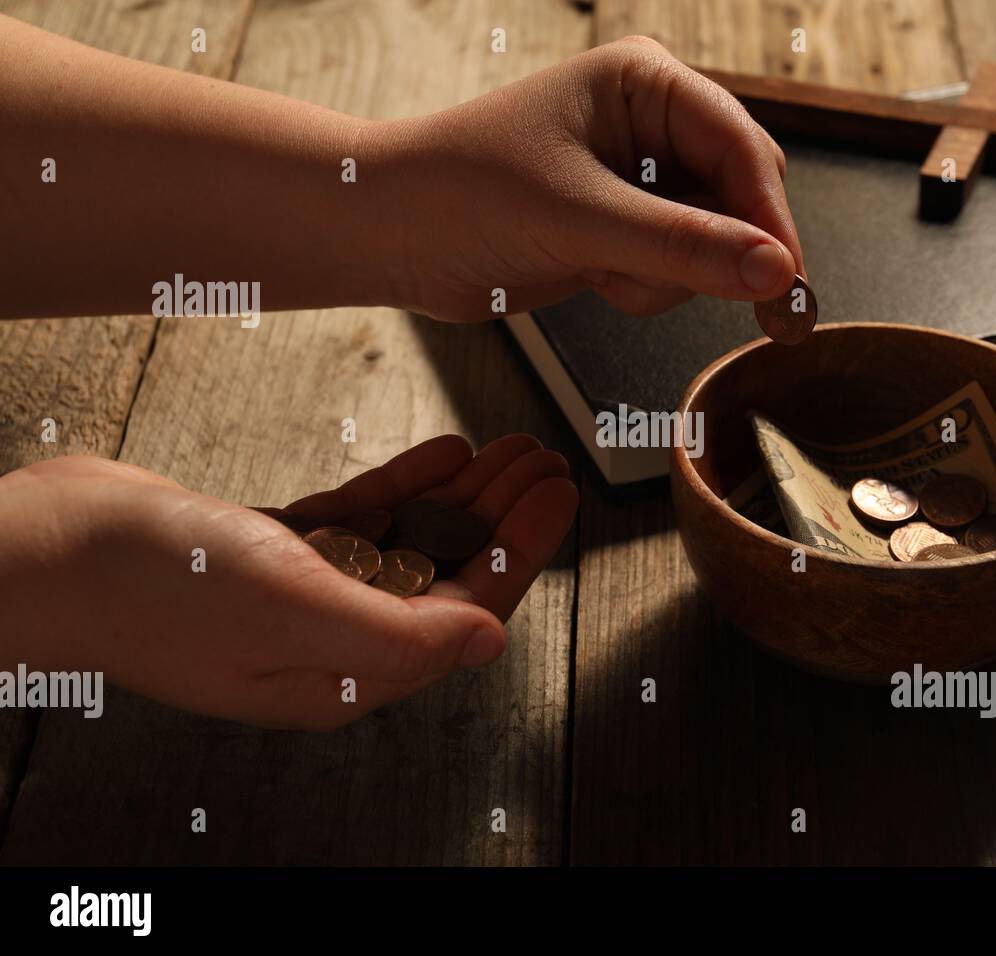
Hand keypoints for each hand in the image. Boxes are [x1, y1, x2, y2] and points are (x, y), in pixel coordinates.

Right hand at [0, 435, 575, 729]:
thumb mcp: (296, 613)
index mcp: (346, 670)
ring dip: (459, 497)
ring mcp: (299, 592)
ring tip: (507, 448)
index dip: (519, 551)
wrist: (54, 549)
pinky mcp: (270, 550)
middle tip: (544, 459)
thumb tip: (488, 640)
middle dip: (499, 517)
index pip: (463, 611)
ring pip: (407, 543)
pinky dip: (401, 487)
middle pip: (445, 574)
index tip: (560, 493)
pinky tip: (440, 456)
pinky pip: (358, 519)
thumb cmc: (161, 590)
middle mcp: (331, 637)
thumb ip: (399, 634)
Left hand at [376, 35, 805, 319]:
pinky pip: (676, 270)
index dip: (770, 218)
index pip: (742, 149)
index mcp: (645, 82)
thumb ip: (681, 246)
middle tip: (757, 313)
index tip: (785, 281)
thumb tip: (775, 271)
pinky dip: (645, 288)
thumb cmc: (461, 194)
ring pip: (713, 243)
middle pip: (742, 197)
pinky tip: (592, 277)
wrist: (389, 236)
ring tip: (602, 271)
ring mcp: (639, 179)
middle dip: (724, 253)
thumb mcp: (579, 219)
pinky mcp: (624, 228)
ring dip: (668, 276)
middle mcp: (651, 124)